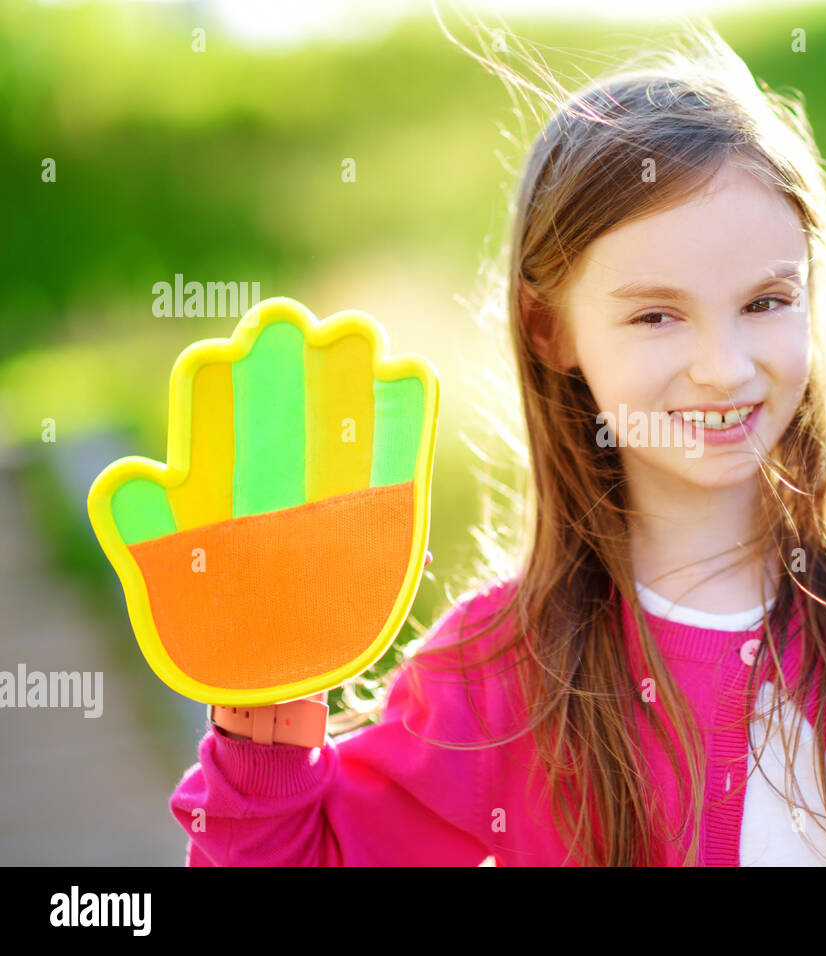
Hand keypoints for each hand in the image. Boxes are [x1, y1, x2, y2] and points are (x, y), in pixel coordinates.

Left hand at [86, 298, 438, 707]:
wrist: (275, 680)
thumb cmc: (212, 630)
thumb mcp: (167, 578)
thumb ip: (145, 526)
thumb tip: (128, 479)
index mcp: (222, 474)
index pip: (221, 405)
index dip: (223, 371)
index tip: (227, 351)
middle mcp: (278, 469)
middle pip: (284, 393)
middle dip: (287, 353)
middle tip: (293, 328)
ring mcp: (335, 486)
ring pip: (343, 411)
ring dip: (349, 369)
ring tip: (357, 339)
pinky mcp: (382, 508)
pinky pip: (398, 454)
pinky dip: (404, 414)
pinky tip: (407, 376)